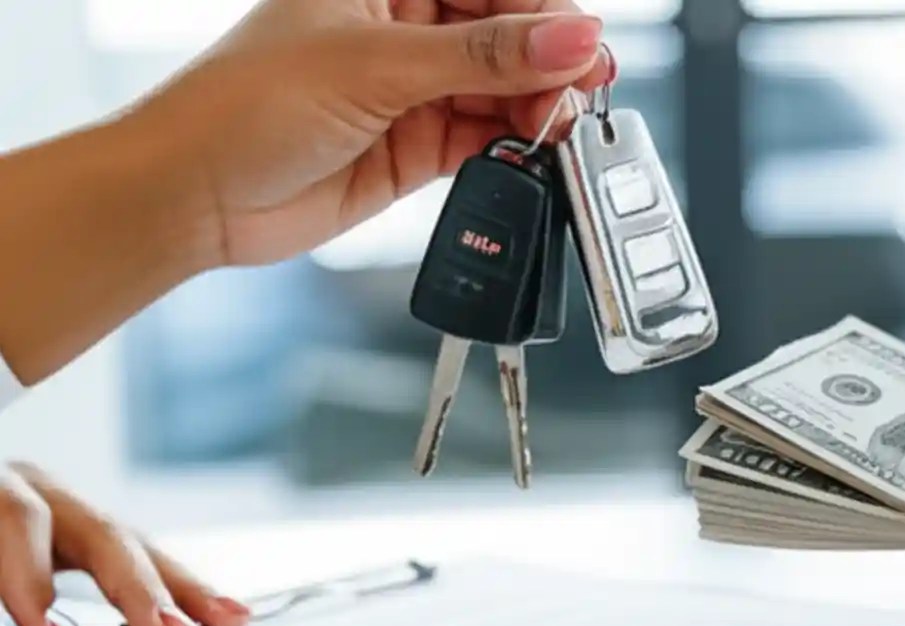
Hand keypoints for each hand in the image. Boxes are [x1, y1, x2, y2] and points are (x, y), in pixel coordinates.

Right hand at [0, 462, 248, 625]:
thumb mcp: (40, 557)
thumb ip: (89, 595)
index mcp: (68, 512)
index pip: (141, 551)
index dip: (186, 587)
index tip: (232, 621)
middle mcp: (36, 494)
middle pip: (103, 534)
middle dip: (140, 589)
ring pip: (20, 523)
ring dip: (34, 587)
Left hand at [130, 0, 610, 266]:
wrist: (193, 198)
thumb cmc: (241, 106)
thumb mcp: (375, 66)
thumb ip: (482, 56)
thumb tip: (569, 35)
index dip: (540, 10)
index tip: (579, 41)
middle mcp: (400, 29)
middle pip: (504, 35)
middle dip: (548, 61)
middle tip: (581, 88)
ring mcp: (410, 90)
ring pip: (501, 90)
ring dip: (535, 109)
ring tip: (555, 127)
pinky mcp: (415, 147)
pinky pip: (484, 140)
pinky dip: (512, 149)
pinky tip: (529, 152)